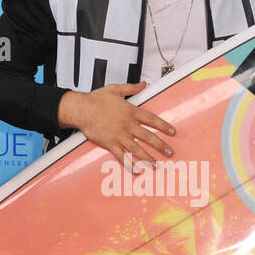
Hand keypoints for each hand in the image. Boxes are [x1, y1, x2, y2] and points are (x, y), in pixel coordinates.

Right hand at [58, 84, 174, 164]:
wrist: (81, 109)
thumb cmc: (96, 99)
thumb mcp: (115, 89)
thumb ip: (131, 88)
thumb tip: (143, 84)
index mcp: (131, 112)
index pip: (152, 120)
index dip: (164, 126)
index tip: (172, 132)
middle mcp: (128, 125)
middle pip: (148, 137)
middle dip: (161, 145)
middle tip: (170, 152)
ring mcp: (119, 136)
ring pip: (137, 149)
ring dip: (148, 158)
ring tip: (157, 165)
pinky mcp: (110, 144)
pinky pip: (122, 156)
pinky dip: (130, 164)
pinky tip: (137, 170)